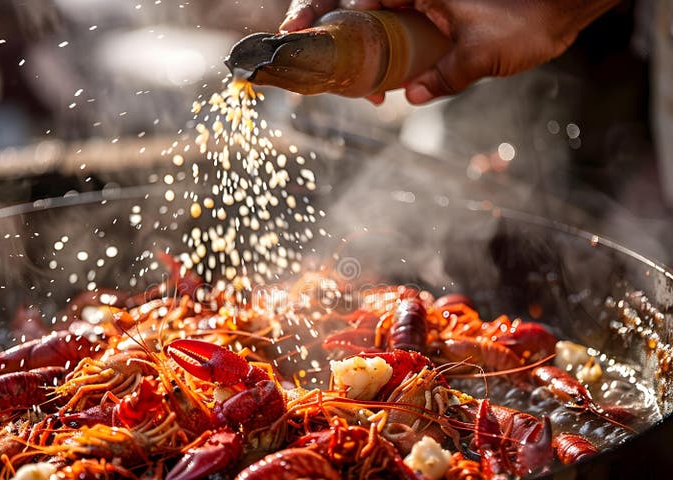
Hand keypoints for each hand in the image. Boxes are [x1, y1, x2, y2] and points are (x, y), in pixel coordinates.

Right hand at [280, 0, 620, 104]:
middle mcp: (415, 0)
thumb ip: (448, 74)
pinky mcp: (429, 31)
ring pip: (372, 33)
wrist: (554, 19)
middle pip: (356, 13)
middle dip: (330, 37)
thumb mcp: (483, 52)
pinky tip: (381, 91)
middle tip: (315, 70)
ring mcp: (420, 15)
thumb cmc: (524, 25)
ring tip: (359, 93)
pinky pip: (392, 46)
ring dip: (357, 60)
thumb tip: (412, 96)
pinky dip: (381, 67)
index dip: (324, 11)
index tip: (298, 31)